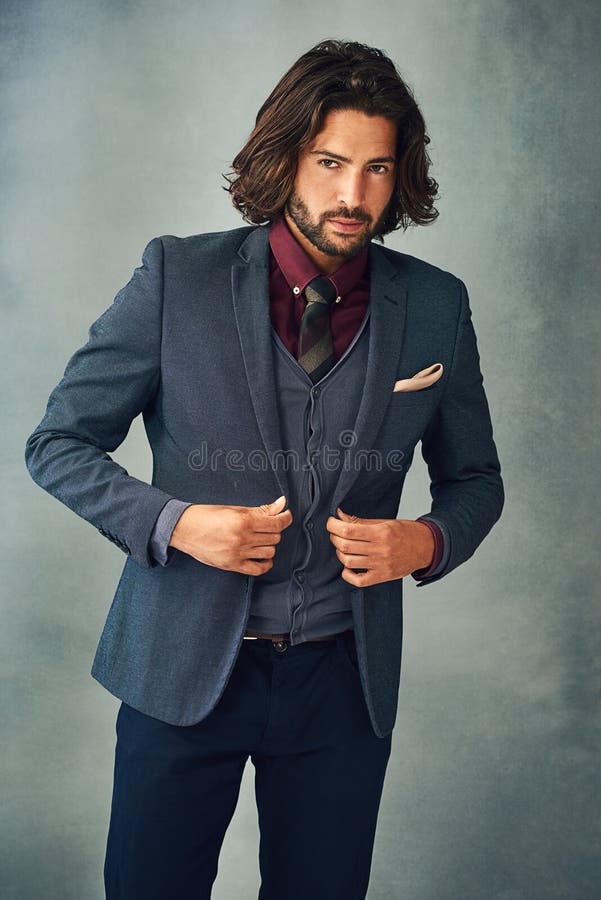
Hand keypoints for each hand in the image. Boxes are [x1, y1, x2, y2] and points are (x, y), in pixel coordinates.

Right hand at [169, 495, 292, 574]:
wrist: (184, 529)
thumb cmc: (206, 515)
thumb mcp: (234, 509)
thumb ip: (261, 509)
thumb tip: (281, 504)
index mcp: (243, 521)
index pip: (276, 523)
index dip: (286, 518)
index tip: (285, 515)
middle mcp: (242, 539)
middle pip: (274, 538)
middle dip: (274, 530)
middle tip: (266, 525)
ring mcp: (237, 554)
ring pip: (269, 552)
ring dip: (268, 545)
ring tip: (260, 539)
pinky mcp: (232, 565)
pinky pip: (258, 569)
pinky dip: (264, 563)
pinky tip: (261, 556)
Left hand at [326, 507, 434, 586]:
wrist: (426, 547)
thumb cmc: (406, 533)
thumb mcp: (385, 522)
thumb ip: (361, 521)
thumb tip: (340, 516)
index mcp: (381, 533)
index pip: (348, 530)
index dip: (333, 526)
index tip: (331, 522)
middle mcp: (380, 550)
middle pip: (345, 546)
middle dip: (334, 537)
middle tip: (335, 533)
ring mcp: (381, 565)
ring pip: (348, 562)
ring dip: (339, 553)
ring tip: (343, 547)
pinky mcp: (382, 576)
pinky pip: (358, 581)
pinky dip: (347, 574)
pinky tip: (348, 566)